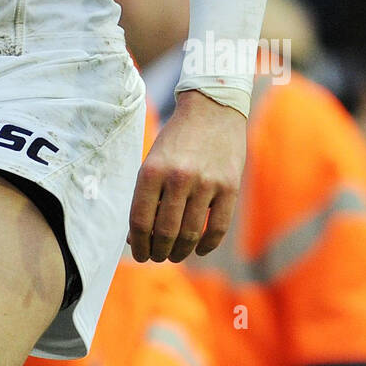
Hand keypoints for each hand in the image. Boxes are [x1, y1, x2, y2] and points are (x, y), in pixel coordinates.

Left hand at [128, 90, 245, 261]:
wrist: (212, 109)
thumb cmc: (176, 140)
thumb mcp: (153, 161)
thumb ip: (146, 197)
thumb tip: (135, 238)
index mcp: (152, 170)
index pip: (140, 220)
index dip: (139, 244)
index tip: (139, 254)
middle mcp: (179, 177)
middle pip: (165, 232)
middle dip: (158, 251)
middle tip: (157, 256)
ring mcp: (207, 183)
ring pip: (190, 235)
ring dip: (180, 252)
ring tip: (174, 254)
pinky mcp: (230, 187)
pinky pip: (217, 229)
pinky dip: (206, 245)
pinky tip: (198, 249)